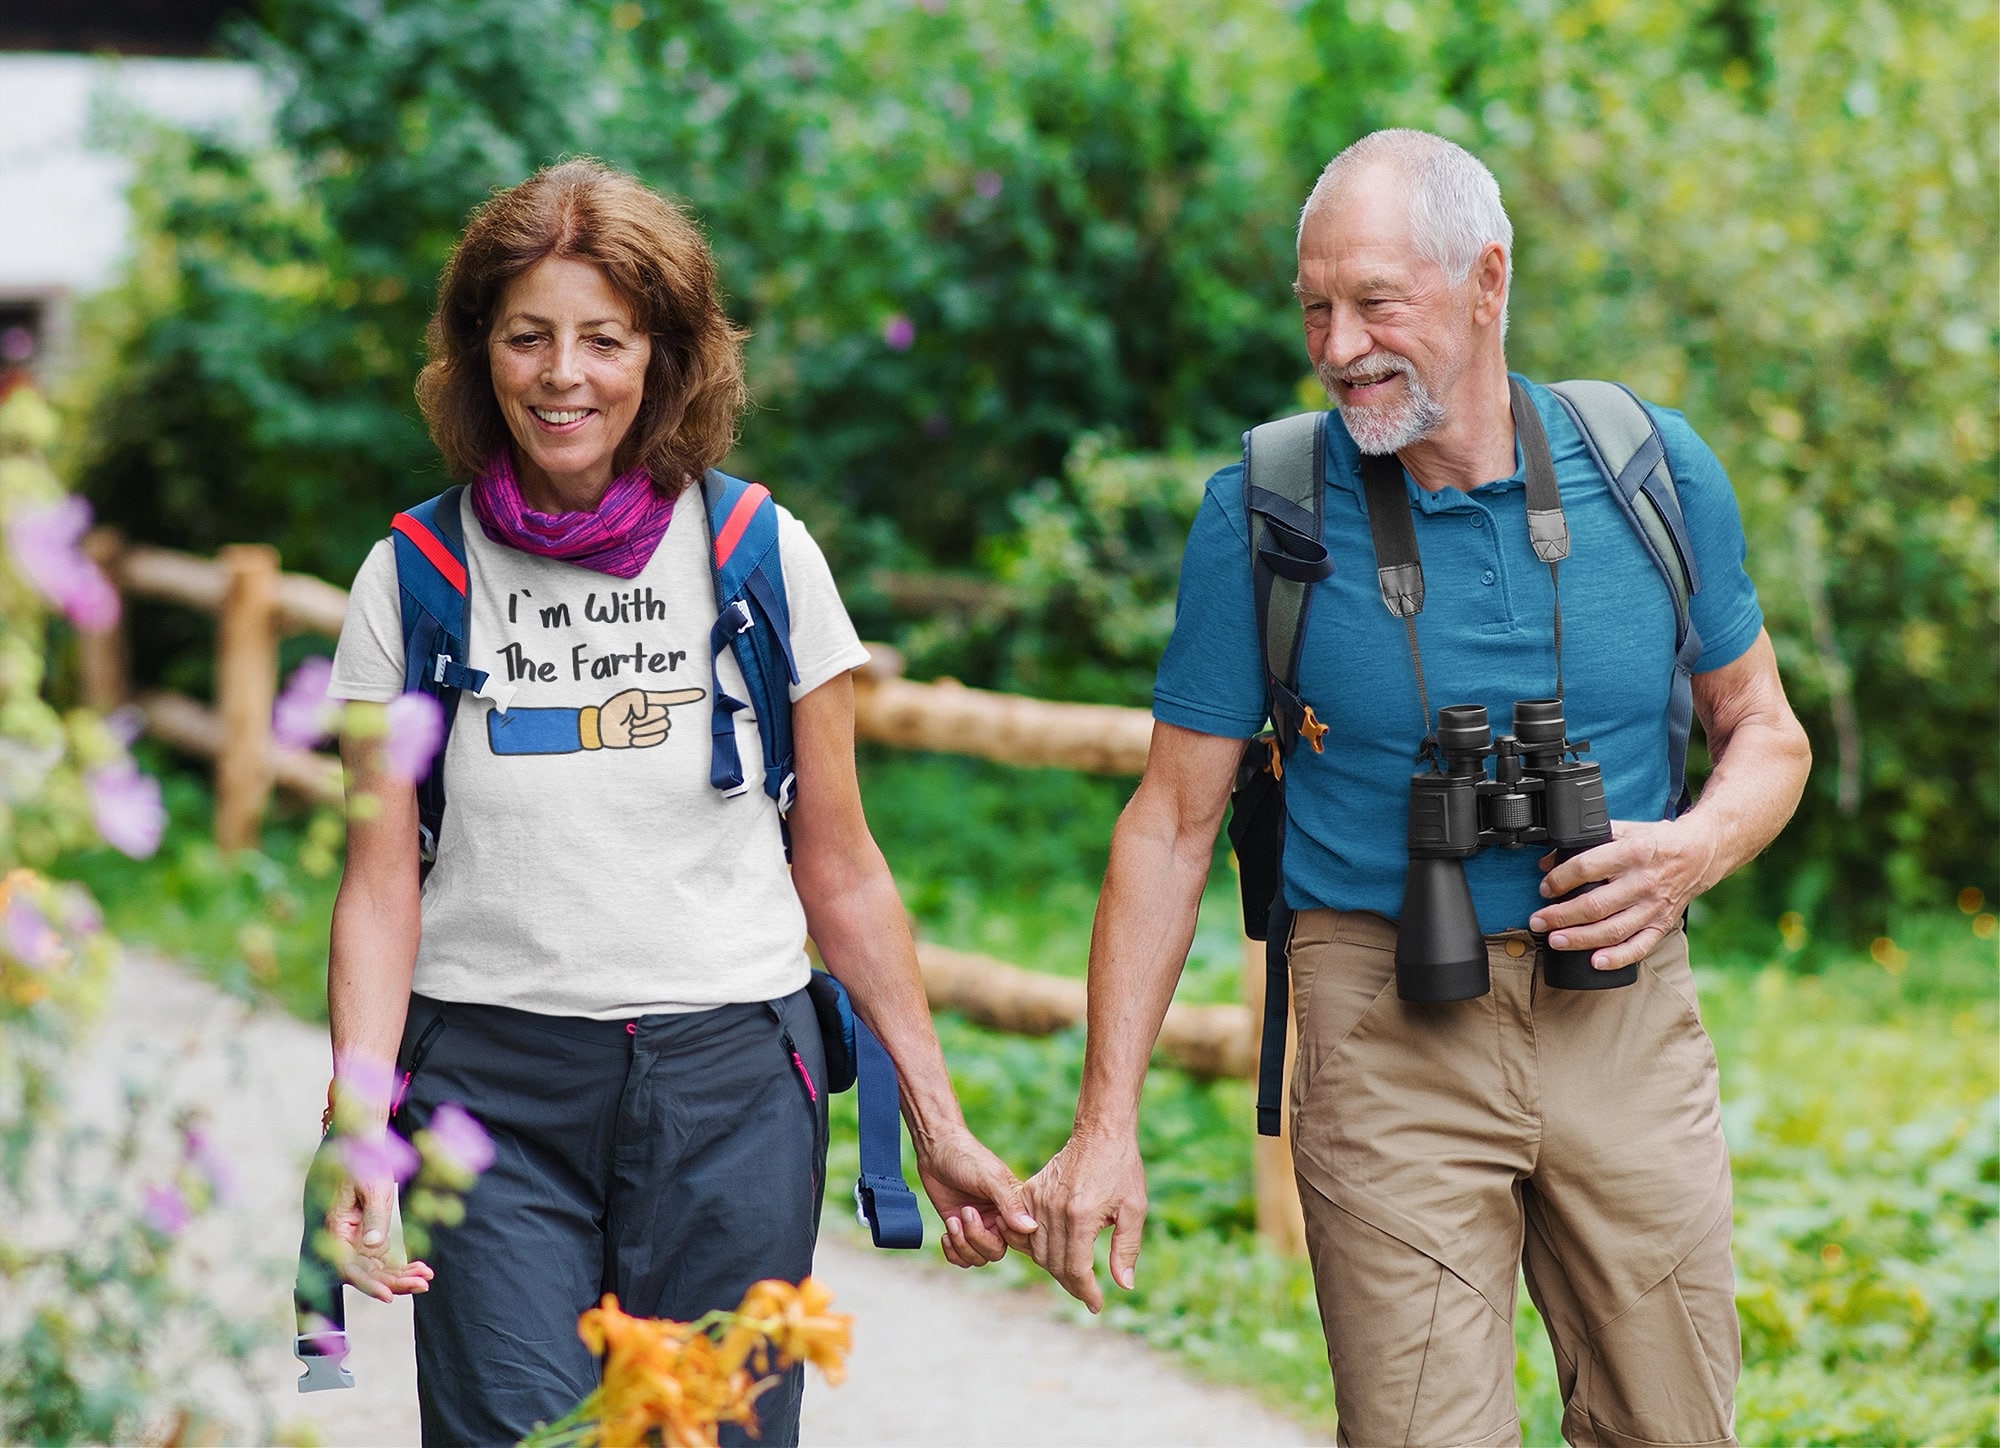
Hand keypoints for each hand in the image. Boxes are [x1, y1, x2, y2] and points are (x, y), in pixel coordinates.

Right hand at [324, 1171, 433, 1302]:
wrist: (364, 1148)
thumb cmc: (366, 1164)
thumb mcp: (374, 1188)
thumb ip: (374, 1218)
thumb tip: (373, 1246)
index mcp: (336, 1230)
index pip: (348, 1268)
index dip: (367, 1285)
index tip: (388, 1296)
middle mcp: (343, 1242)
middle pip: (365, 1274)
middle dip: (393, 1283)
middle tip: (422, 1284)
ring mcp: (356, 1243)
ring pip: (376, 1271)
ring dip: (401, 1278)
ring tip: (426, 1277)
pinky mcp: (369, 1239)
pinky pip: (383, 1261)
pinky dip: (402, 1267)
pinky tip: (422, 1269)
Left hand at [597, 687, 705, 747]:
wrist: (602, 729)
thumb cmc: (613, 710)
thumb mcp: (626, 697)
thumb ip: (640, 700)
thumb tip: (646, 714)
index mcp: (651, 700)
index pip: (673, 697)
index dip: (687, 695)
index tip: (702, 693)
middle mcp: (655, 713)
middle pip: (663, 715)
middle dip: (645, 717)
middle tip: (630, 718)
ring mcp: (653, 727)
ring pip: (660, 728)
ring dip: (641, 729)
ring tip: (629, 727)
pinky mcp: (649, 739)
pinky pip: (656, 739)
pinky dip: (641, 739)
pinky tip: (631, 737)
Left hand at [911, 1123, 1037, 1269]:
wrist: (936, 1149)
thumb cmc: (967, 1157)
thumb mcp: (990, 1178)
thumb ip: (1009, 1204)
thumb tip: (1031, 1228)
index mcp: (1013, 1206)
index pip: (1019, 1239)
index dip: (1003, 1237)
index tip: (991, 1217)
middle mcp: (998, 1219)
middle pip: (995, 1252)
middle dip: (976, 1238)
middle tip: (965, 1212)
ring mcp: (978, 1225)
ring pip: (977, 1257)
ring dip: (961, 1245)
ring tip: (953, 1220)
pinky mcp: (959, 1228)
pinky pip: (961, 1257)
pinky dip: (952, 1252)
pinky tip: (946, 1233)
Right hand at [1020, 1127, 1145, 1312]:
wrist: (1101, 1133)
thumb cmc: (1122, 1170)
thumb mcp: (1134, 1210)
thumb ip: (1126, 1249)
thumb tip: (1123, 1285)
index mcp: (1080, 1216)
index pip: (1075, 1268)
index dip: (1086, 1292)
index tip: (1096, 1305)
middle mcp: (1054, 1210)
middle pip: (1054, 1264)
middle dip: (1072, 1284)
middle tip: (1088, 1294)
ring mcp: (1038, 1200)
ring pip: (1037, 1251)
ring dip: (1054, 1268)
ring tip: (1074, 1277)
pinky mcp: (1030, 1191)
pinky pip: (1025, 1230)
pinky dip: (1035, 1247)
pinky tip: (1051, 1254)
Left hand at [1529, 815, 1720, 969]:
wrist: (1700, 853)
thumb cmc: (1656, 842)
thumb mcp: (1622, 831)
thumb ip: (1585, 843)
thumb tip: (1547, 862)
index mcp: (1631, 853)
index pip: (1587, 868)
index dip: (1560, 880)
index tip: (1544, 888)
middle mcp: (1643, 882)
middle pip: (1595, 905)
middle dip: (1561, 916)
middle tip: (1538, 921)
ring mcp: (1653, 907)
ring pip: (1612, 930)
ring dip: (1580, 939)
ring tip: (1555, 941)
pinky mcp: (1662, 924)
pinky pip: (1639, 947)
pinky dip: (1617, 958)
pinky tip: (1595, 962)